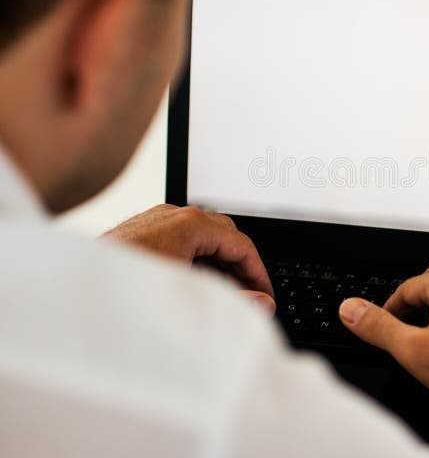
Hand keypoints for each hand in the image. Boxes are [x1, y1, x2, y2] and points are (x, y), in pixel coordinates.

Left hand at [104, 204, 273, 312]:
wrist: (71, 288)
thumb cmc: (125, 288)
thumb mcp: (188, 294)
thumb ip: (233, 299)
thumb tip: (263, 304)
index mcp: (191, 224)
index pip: (242, 244)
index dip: (259, 273)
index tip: (267, 294)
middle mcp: (174, 215)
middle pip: (226, 236)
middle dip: (240, 267)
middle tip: (249, 296)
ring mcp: (157, 220)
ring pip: (203, 239)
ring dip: (217, 266)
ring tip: (220, 297)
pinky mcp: (143, 231)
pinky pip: (181, 241)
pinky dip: (195, 262)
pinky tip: (191, 287)